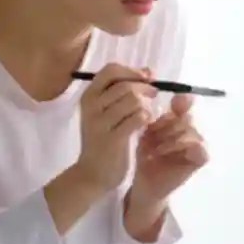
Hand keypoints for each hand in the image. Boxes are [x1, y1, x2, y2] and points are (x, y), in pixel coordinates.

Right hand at [71, 63, 156, 192]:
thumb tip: (149, 72)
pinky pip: (137, 118)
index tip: (148, 77)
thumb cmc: (104, 139)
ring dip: (147, 105)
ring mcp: (100, 123)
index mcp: (89, 96)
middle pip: (125, 85)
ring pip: (133, 100)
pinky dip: (147, 118)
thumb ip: (123, 91)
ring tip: (148, 113)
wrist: (93, 173)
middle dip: (145, 87)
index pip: (111, 70)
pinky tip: (147, 125)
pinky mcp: (112, 138)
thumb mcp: (107, 112)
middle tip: (155, 94)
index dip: (133, 71)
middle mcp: (91, 106)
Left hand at [131, 92, 208, 204]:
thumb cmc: (144, 155)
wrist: (144, 181)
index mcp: (179, 119)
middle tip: (149, 135)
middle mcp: (192, 129)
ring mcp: (199, 143)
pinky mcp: (201, 157)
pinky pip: (197, 144)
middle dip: (165, 124)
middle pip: (186, 116)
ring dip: (168, 136)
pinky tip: (162, 152)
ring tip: (153, 147)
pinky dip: (178, 146)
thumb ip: (155, 114)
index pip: (187, 102)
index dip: (181, 102)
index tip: (170, 105)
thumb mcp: (145, 131)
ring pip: (190, 129)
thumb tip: (163, 95)